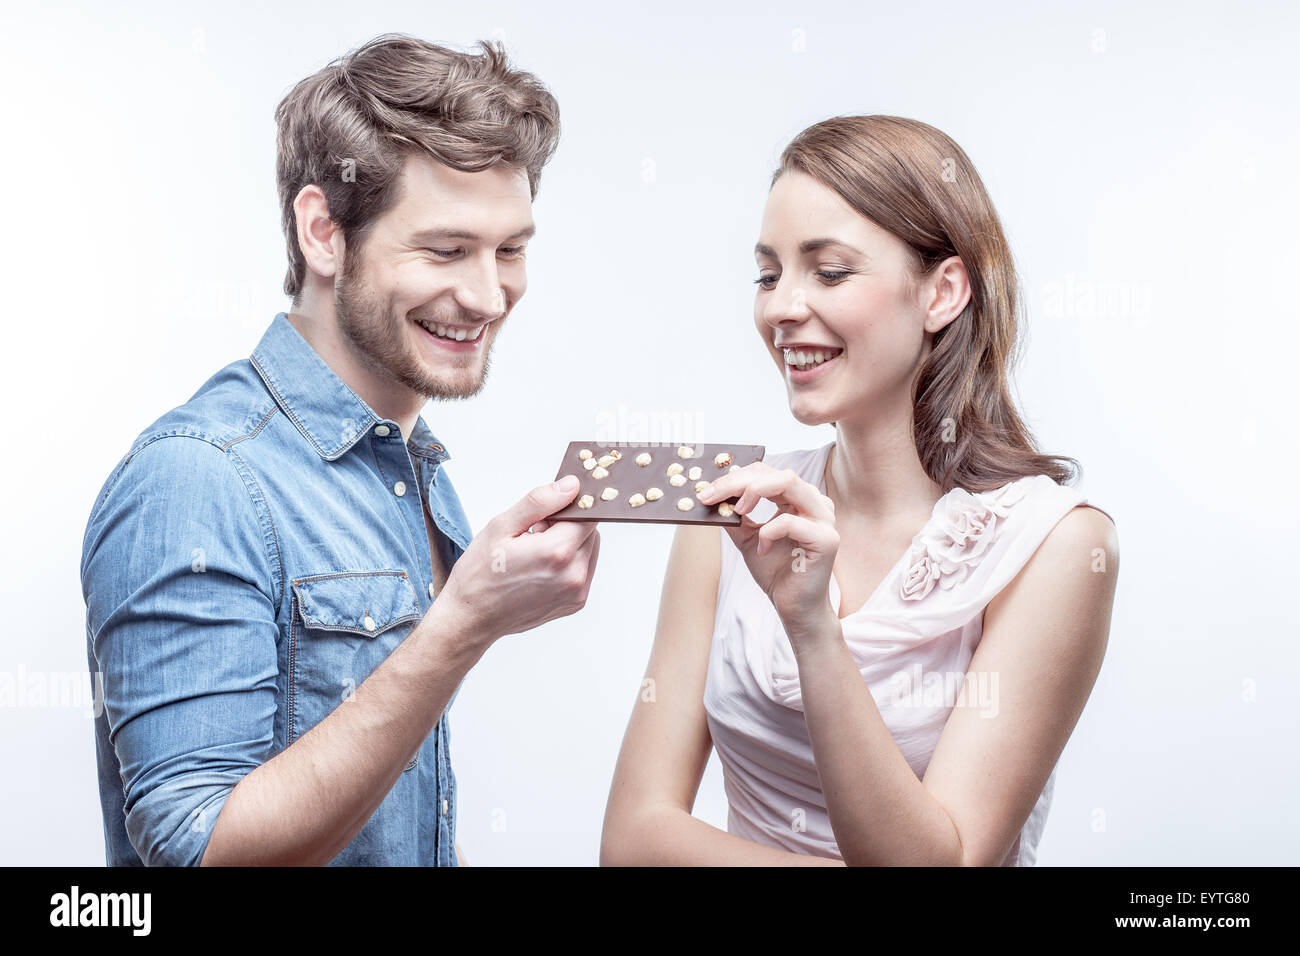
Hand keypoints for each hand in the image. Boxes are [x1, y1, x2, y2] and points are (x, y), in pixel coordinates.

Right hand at [437, 474, 600, 651]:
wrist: (471, 618)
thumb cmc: (479, 573)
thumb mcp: (502, 526)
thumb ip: (540, 501)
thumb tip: (572, 486)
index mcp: (556, 552)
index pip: (588, 513)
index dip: (570, 505)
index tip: (551, 508)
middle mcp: (573, 575)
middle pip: (590, 531)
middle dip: (567, 524)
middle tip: (534, 532)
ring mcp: (576, 592)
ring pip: (589, 549)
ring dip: (569, 542)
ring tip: (536, 551)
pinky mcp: (575, 603)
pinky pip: (583, 569)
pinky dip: (568, 561)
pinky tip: (540, 567)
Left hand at [697, 462, 839, 642]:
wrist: (794, 608)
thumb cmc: (775, 572)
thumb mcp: (747, 538)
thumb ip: (734, 517)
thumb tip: (710, 498)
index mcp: (798, 498)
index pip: (766, 472)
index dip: (734, 477)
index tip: (705, 492)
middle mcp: (814, 502)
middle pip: (776, 471)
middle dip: (739, 480)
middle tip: (711, 495)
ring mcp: (824, 519)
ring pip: (788, 482)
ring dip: (754, 492)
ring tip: (737, 512)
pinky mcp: (826, 539)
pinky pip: (790, 522)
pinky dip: (768, 532)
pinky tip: (762, 550)